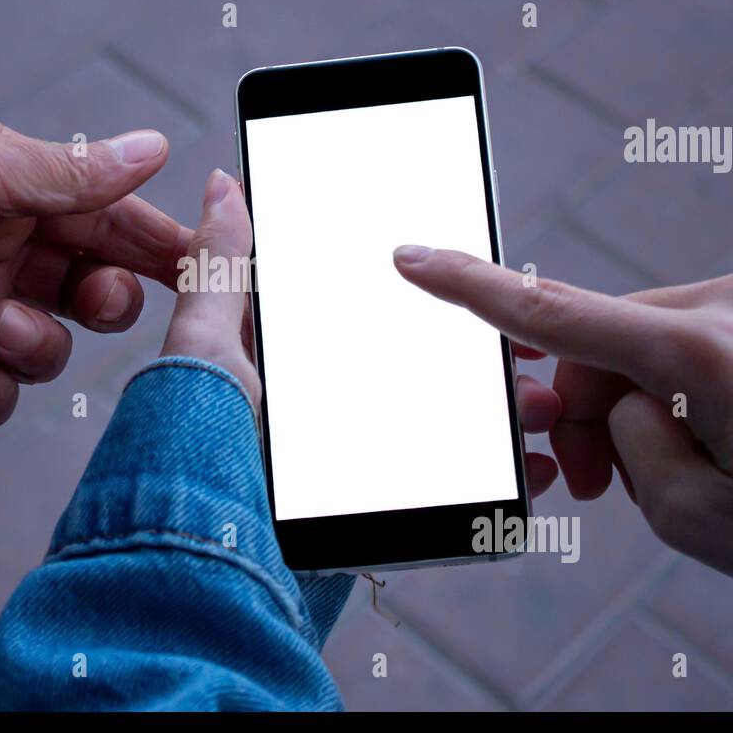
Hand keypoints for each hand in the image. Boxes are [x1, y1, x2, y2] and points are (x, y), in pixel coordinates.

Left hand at [0, 81, 189, 436]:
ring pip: (47, 355)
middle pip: (93, 295)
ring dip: (38, 348)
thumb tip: (155, 146)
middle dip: (110, 303)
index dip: (166, 246)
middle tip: (94, 298)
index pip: (111, 222)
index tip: (217, 269)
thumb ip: (65, 173)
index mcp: (10, 192)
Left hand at [160, 174, 563, 498]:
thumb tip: (223, 181)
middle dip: (479, 358)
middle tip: (525, 351)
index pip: (364, 316)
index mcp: (283, 364)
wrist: (205, 550)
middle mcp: (320, 408)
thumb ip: (219, 266)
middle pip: (415, 368)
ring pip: (441, 426)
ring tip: (540, 408)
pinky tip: (527, 471)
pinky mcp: (370, 508)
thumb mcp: (204, 343)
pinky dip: (491, 481)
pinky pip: (442, 490)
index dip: (425, 300)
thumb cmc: (192, 445)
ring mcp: (350, 459)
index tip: (476, 284)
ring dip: (499, 416)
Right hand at [394, 246, 732, 608]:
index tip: (413, 259)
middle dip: (582, 407)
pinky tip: (709, 430)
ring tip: (667, 469)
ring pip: (644, 336)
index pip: (557, 313)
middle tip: (594, 486)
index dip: (472, 289)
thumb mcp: (690, 516)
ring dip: (631, 397)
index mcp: (704, 354)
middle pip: (600, 338)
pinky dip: (674, 379)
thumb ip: (621, 439)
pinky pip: (693, 332)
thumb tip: (608, 392)